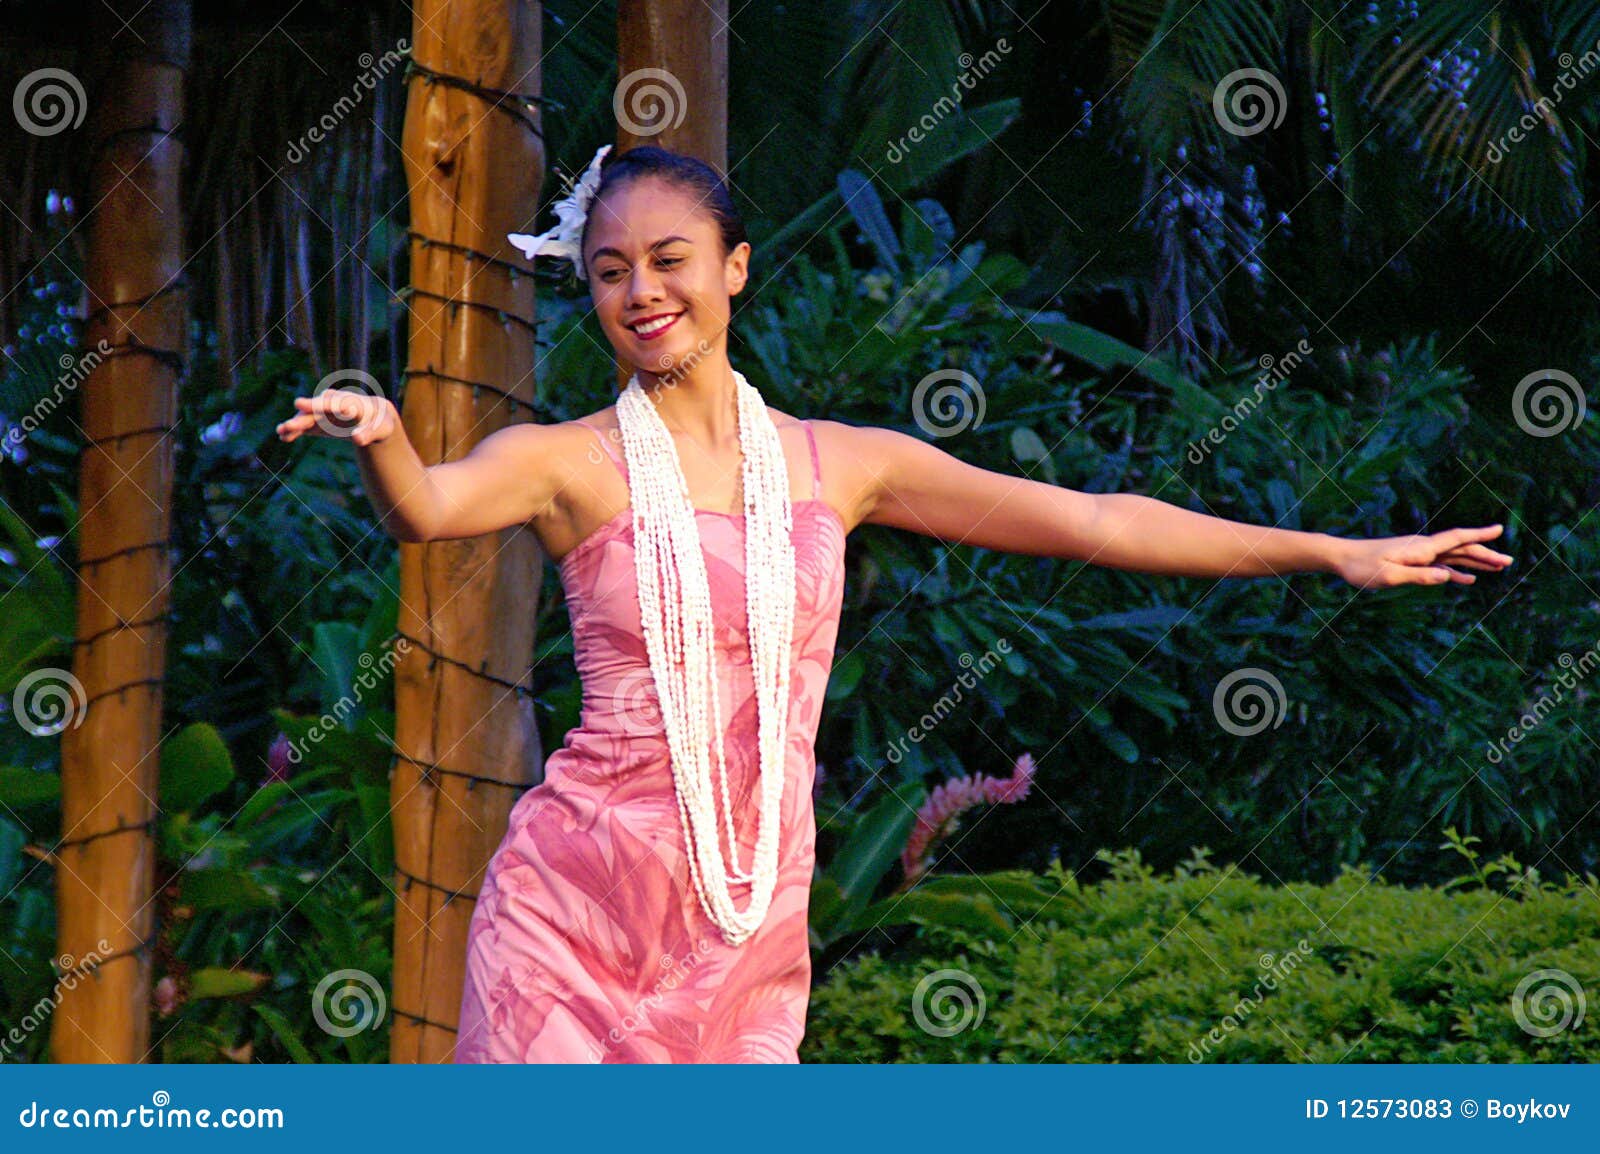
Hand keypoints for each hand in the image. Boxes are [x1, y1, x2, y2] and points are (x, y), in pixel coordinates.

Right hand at [275, 389, 397, 446]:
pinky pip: (305, 426)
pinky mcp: (319, 420)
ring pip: (306, 417)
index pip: (331, 403)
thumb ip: (369, 433)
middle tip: (286, 427)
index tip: (299, 404)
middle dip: (301, 419)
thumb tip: (358, 439)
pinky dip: (295, 431)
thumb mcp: (381, 429)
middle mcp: (333, 403)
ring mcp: (324, 411)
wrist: (374, 418)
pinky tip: (284, 437)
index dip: (315, 405)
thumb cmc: (380, 423)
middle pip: (315, 411)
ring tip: (280, 433)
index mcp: (350, 402)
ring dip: (294, 425)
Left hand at [1332, 524, 1512, 588]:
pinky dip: (1456, 571)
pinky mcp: (1412, 561)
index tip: (1500, 529)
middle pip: (1460, 548)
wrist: (1342, 558)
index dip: (1478, 534)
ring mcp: (1418, 554)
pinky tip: (1468, 579)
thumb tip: (1447, 577)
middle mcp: (1423, 548)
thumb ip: (1418, 577)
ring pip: (1453, 556)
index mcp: (1420, 549)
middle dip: (1485, 553)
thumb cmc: (1362, 568)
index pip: (1455, 539)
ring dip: (1475, 561)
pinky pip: (1440, 565)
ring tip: (1497, 567)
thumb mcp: (1388, 576)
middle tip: (1509, 561)